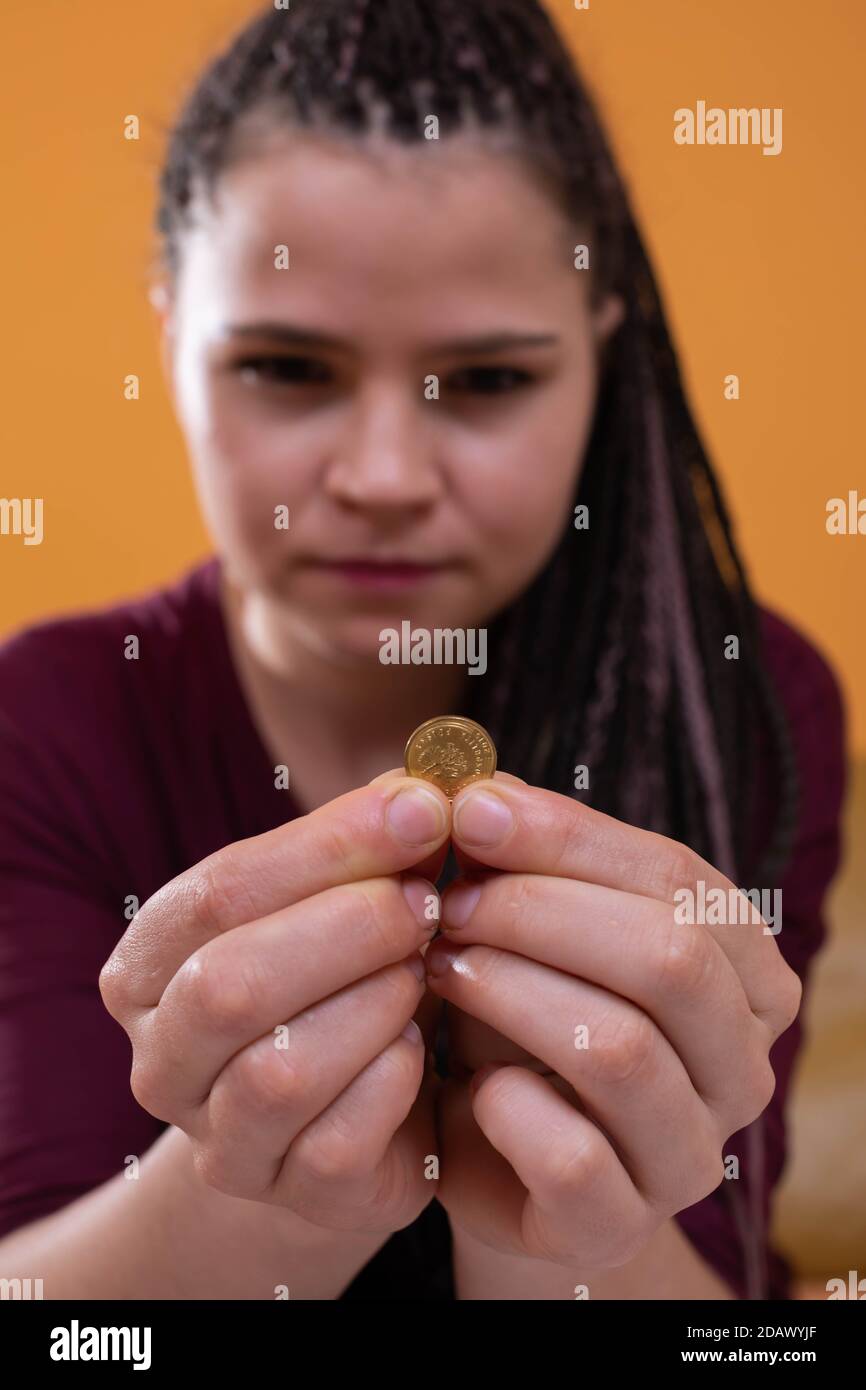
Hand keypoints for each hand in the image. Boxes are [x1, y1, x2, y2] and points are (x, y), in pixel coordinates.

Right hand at [99, 772, 450, 1234]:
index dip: (329, 844)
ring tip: (423, 970)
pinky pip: (338, 1142)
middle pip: (231, 983)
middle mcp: (161, 1058)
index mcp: (152, 965)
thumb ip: (372, 843)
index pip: (220, 890)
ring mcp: (217, 1139)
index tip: (422, 808)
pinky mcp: (288, 1194)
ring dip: (372, 1004)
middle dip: (347, 928)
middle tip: (428, 898)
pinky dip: (394, 1081)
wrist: (360, 1112)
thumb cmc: (348, 982)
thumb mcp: (344, 902)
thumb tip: (426, 786)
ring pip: (278, 1071)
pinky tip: (420, 1047)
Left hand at [424, 778, 801, 1266]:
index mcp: (744, 974)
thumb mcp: (529, 925)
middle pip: (667, 957)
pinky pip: (573, 1155)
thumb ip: (520, 855)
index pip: (680, 879)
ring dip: (511, 990)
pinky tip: (468, 1084)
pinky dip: (505, 1106)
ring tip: (441, 967)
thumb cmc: (521, 1016)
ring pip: (621, 1049)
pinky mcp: (619, 1223)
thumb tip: (475, 783)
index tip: (473, 810)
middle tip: (449, 901)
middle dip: (540, 911)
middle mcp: (741, 1066)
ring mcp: (688, 1153)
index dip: (570, 836)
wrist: (493, 1152)